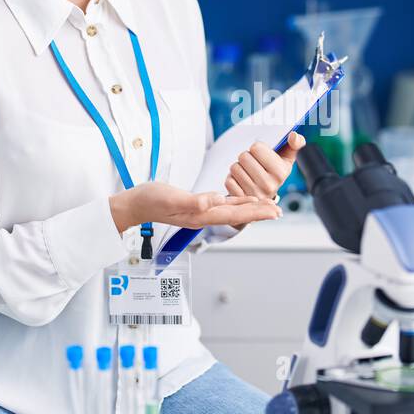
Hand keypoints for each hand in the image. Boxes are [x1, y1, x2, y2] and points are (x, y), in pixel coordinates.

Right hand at [109, 182, 280, 233]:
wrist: (134, 205)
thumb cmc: (149, 200)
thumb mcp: (170, 198)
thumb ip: (193, 201)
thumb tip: (215, 200)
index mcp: (201, 215)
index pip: (234, 214)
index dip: (255, 212)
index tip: (274, 210)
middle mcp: (204, 216)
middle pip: (238, 214)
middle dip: (259, 212)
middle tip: (279, 210)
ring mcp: (200, 212)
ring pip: (232, 210)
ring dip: (251, 209)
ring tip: (267, 207)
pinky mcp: (196, 205)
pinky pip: (222, 205)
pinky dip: (236, 203)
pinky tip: (242, 201)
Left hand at [225, 132, 305, 200]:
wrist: (266, 197)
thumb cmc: (274, 172)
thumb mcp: (287, 158)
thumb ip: (295, 144)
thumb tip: (294, 135)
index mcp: (281, 172)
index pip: (256, 147)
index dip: (256, 148)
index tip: (261, 155)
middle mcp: (269, 185)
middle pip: (244, 156)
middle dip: (246, 157)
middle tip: (253, 164)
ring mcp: (254, 194)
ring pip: (235, 168)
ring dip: (239, 168)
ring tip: (248, 173)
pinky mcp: (241, 199)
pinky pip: (229, 180)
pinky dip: (232, 179)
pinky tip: (241, 182)